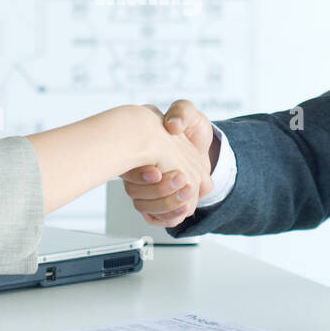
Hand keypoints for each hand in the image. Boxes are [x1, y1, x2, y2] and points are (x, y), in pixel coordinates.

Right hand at [123, 100, 215, 225]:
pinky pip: (156, 218)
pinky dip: (169, 216)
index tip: (157, 171)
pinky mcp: (161, 201)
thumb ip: (182, 112)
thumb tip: (173, 125)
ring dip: (166, 203)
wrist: (201, 144)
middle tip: (181, 178)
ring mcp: (149, 188)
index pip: (128, 169)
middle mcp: (140, 171)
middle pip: (134, 193)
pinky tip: (183, 208)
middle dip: (158, 191)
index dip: (138, 174)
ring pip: (145, 207)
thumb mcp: (188, 113)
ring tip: (188, 193)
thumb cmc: (189, 127)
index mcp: (139, 150)